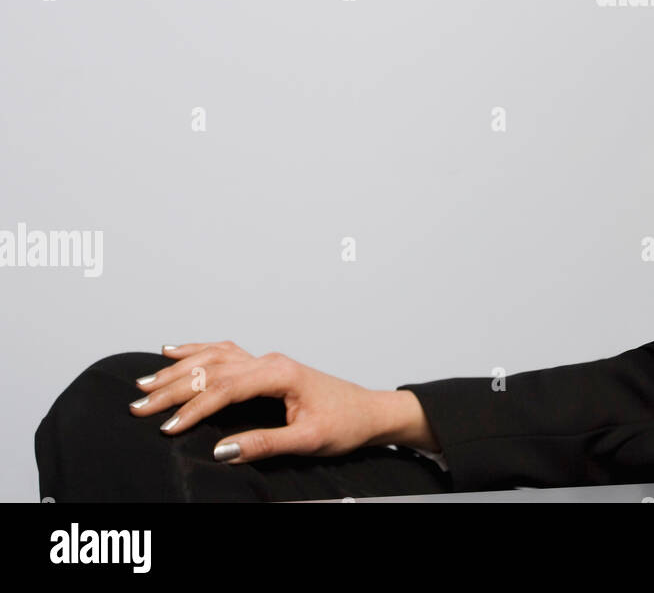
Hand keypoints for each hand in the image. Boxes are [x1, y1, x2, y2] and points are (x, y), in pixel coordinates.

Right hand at [128, 340, 388, 463]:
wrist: (368, 412)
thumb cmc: (344, 423)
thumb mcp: (308, 439)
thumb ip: (265, 444)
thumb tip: (222, 450)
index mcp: (279, 374)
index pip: (225, 389)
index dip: (194, 408)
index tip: (167, 428)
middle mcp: (269, 361)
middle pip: (213, 369)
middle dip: (173, 387)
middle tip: (138, 406)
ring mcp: (267, 361)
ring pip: (214, 359)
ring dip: (178, 369)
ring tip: (145, 382)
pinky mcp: (266, 368)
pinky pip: (224, 354)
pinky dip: (196, 352)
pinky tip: (175, 351)